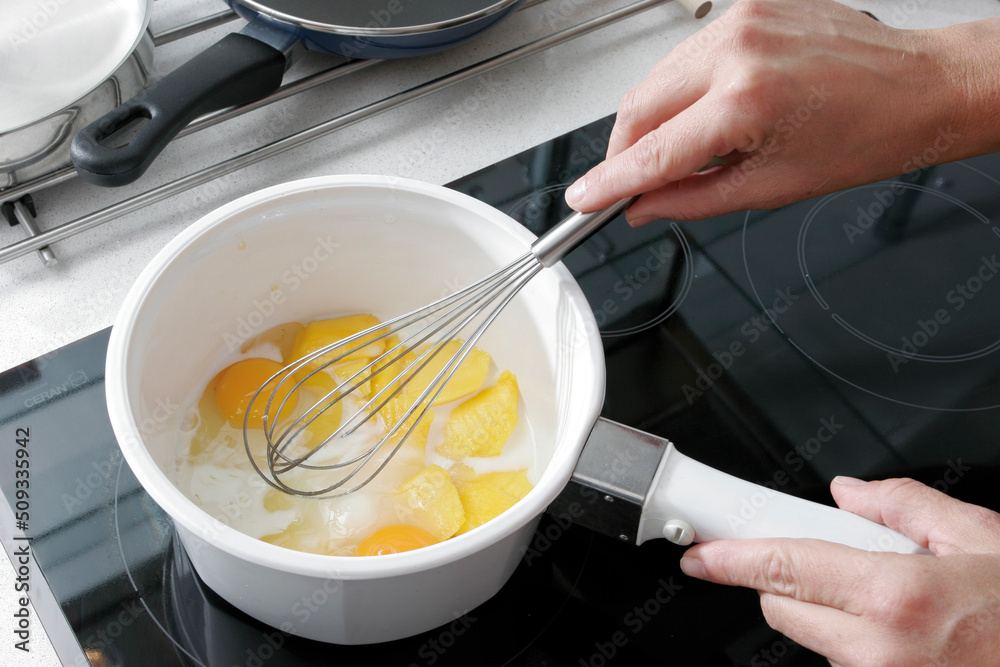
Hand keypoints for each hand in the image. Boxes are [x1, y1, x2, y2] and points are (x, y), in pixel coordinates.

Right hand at [565, 0, 999, 221]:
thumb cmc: (868, 136)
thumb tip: (644, 205)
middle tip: (632, 182)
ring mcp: (742, 20)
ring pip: (656, 77)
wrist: (920, 87)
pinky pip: (686, 53)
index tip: (585, 198)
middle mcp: (739, 50)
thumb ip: (692, 199)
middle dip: (625, 150)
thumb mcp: (771, 188)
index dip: (610, 181)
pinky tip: (712, 109)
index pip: (652, 151)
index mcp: (747, 103)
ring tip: (693, 146)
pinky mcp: (748, 7)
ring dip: (655, 119)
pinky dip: (684, 88)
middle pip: (637, 105)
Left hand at [679, 477, 999, 665]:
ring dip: (832, 615)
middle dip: (793, 578)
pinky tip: (906, 633)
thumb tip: (847, 493)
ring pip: (813, 641)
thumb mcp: (978, 536)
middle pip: (783, 607)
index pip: (784, 567)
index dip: (730, 556)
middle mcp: (879, 652)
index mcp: (895, 598)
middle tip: (839, 563)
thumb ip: (901, 505)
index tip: (699, 553)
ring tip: (898, 605)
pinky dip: (859, 644)